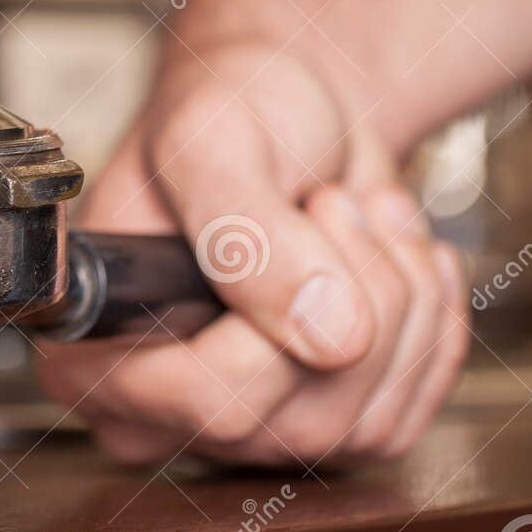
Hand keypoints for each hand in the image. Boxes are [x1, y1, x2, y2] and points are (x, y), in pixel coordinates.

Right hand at [36, 40, 467, 466]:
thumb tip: (330, 336)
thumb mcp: (214, 141)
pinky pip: (414, 410)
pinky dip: (432, 316)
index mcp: (100, 350)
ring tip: (362, 211)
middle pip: (302, 421)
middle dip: (356, 291)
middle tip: (335, 200)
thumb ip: (248, 235)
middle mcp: (170, 410)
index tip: (306, 219)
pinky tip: (396, 251)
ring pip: (369, 423)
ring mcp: (256, 426)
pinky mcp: (334, 422)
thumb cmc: (230, 109)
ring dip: (401, 293)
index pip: (204, 399)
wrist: (295, 105)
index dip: (275, 325)